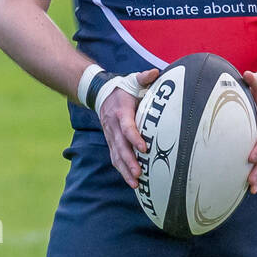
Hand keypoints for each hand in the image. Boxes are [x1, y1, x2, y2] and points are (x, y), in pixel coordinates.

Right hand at [98, 69, 158, 188]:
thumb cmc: (123, 89)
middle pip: (120, 147)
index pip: (127, 127)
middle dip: (129, 161)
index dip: (134, 137)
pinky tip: (132, 182)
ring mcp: (111, 136)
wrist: (101, 94)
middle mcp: (113, 127)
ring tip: (136, 184)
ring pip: (116, 156)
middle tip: (139, 174)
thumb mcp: (132, 80)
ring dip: (125, 170)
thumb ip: (144, 77)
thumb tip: (156, 73)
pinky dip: (122, 170)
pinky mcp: (111, 142)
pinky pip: (115, 158)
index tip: (144, 148)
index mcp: (121, 112)